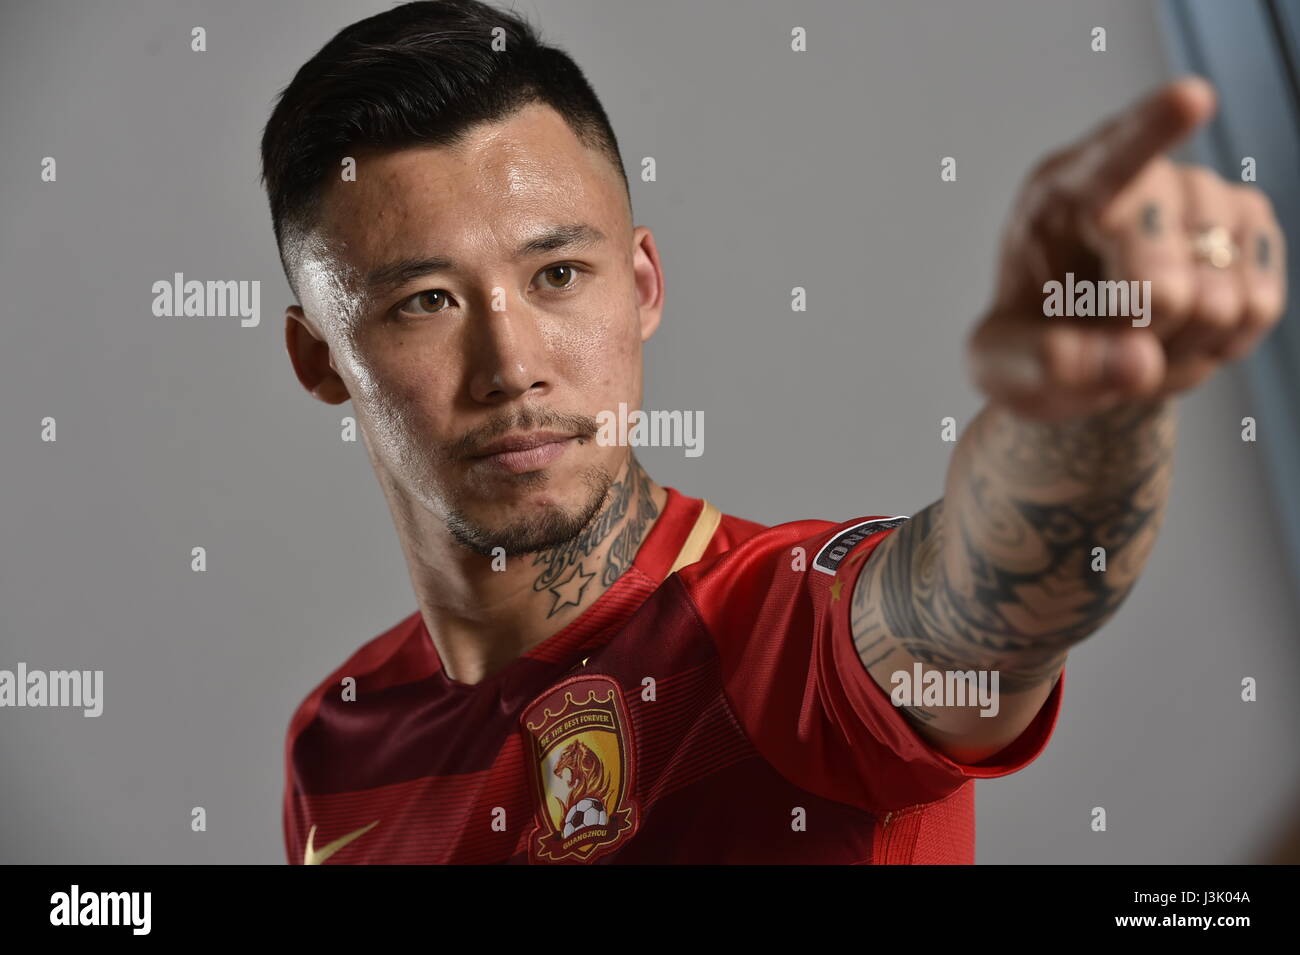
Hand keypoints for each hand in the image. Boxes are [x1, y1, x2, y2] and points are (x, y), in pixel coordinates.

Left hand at [967, 77, 1286, 421]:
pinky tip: (1178, 341)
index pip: (1111, 157)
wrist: (1074, 359)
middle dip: (1140, 320)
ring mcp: (1205, 198)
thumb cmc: (1027, 351)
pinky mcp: (1249, 231)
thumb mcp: (1004, 368)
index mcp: (1061, 192)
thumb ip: (1048, 367)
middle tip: (1109, 339)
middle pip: (1168, 255)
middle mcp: (1141, 179)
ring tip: (1135, 342)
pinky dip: (1217, 346)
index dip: (1154, 128)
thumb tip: (1136, 363)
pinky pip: (1259, 306)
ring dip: (1176, 344)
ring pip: (1222, 294)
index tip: (1192, 96)